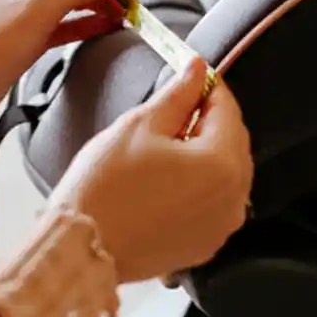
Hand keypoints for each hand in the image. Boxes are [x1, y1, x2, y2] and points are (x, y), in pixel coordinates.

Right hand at [48, 57, 253, 282]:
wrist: (82, 248)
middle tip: (173, 110)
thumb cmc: (105, 188)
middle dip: (208, 120)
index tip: (190, 77)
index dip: (207, 86)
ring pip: (226, 172)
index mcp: (222, 164)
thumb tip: (197, 68)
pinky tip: (167, 180)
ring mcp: (222, 226)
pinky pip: (214, 203)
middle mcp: (234, 198)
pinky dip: (199, 185)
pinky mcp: (206, 245)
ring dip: (204, 153)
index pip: (227, 108)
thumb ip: (177, 94)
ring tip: (164, 147)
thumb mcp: (140, 125)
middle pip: (233, 141)